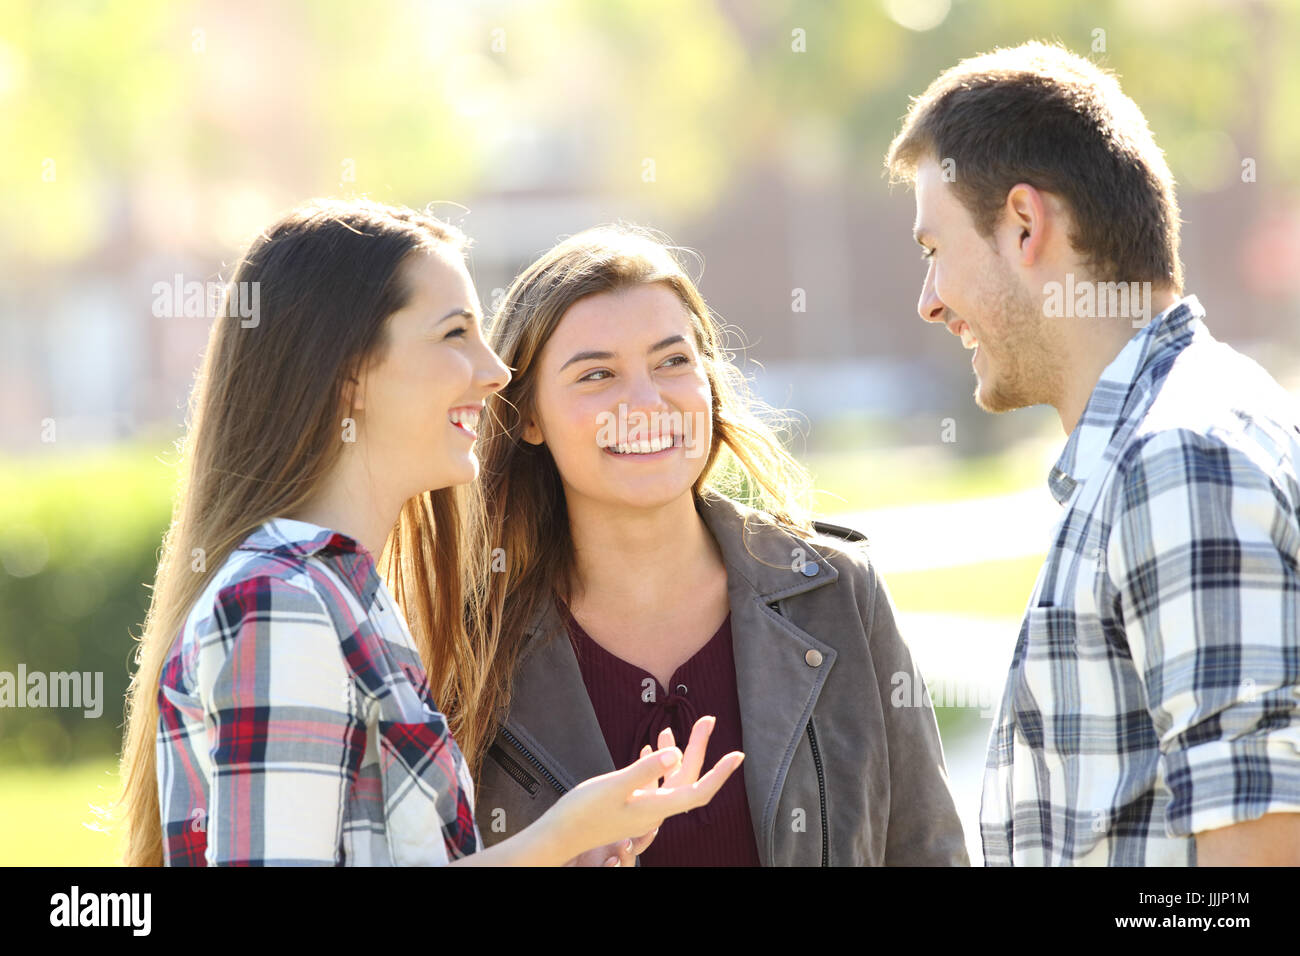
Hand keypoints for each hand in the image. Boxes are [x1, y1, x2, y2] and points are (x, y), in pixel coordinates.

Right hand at [542, 715, 741, 864]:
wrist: (560, 835)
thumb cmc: (583, 812)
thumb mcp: (614, 786)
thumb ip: (645, 770)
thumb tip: (676, 754)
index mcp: (656, 808)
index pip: (699, 790)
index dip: (721, 774)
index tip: (738, 755)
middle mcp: (655, 810)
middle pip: (687, 777)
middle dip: (698, 748)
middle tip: (708, 720)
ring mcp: (643, 809)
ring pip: (669, 778)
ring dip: (675, 753)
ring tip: (670, 727)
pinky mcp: (630, 806)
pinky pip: (651, 783)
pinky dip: (653, 764)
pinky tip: (646, 748)